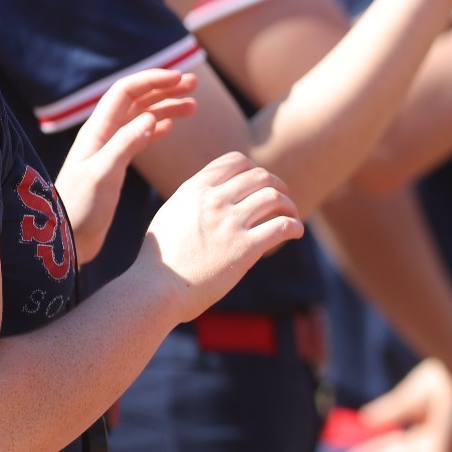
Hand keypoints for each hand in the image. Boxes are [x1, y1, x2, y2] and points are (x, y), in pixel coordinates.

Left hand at [53, 70, 197, 259]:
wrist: (66, 240)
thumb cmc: (80, 209)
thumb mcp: (103, 176)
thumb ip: (125, 145)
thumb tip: (151, 118)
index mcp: (97, 132)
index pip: (126, 92)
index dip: (152, 80)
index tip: (180, 78)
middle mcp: (103, 135)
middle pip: (136, 100)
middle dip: (164, 88)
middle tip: (193, 84)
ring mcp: (109, 150)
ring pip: (141, 117)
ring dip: (165, 107)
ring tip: (193, 105)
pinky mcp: (115, 166)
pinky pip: (139, 137)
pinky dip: (158, 127)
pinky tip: (172, 127)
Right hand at [137, 153, 303, 321]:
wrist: (155, 290)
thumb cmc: (160, 258)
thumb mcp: (171, 214)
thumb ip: (194, 198)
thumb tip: (215, 190)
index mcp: (195, 189)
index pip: (235, 161)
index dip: (254, 169)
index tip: (260, 183)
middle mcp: (214, 200)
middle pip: (260, 176)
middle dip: (277, 185)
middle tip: (283, 199)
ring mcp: (230, 222)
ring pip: (274, 197)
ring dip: (289, 205)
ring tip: (291, 216)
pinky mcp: (244, 247)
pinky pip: (282, 226)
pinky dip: (295, 226)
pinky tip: (296, 232)